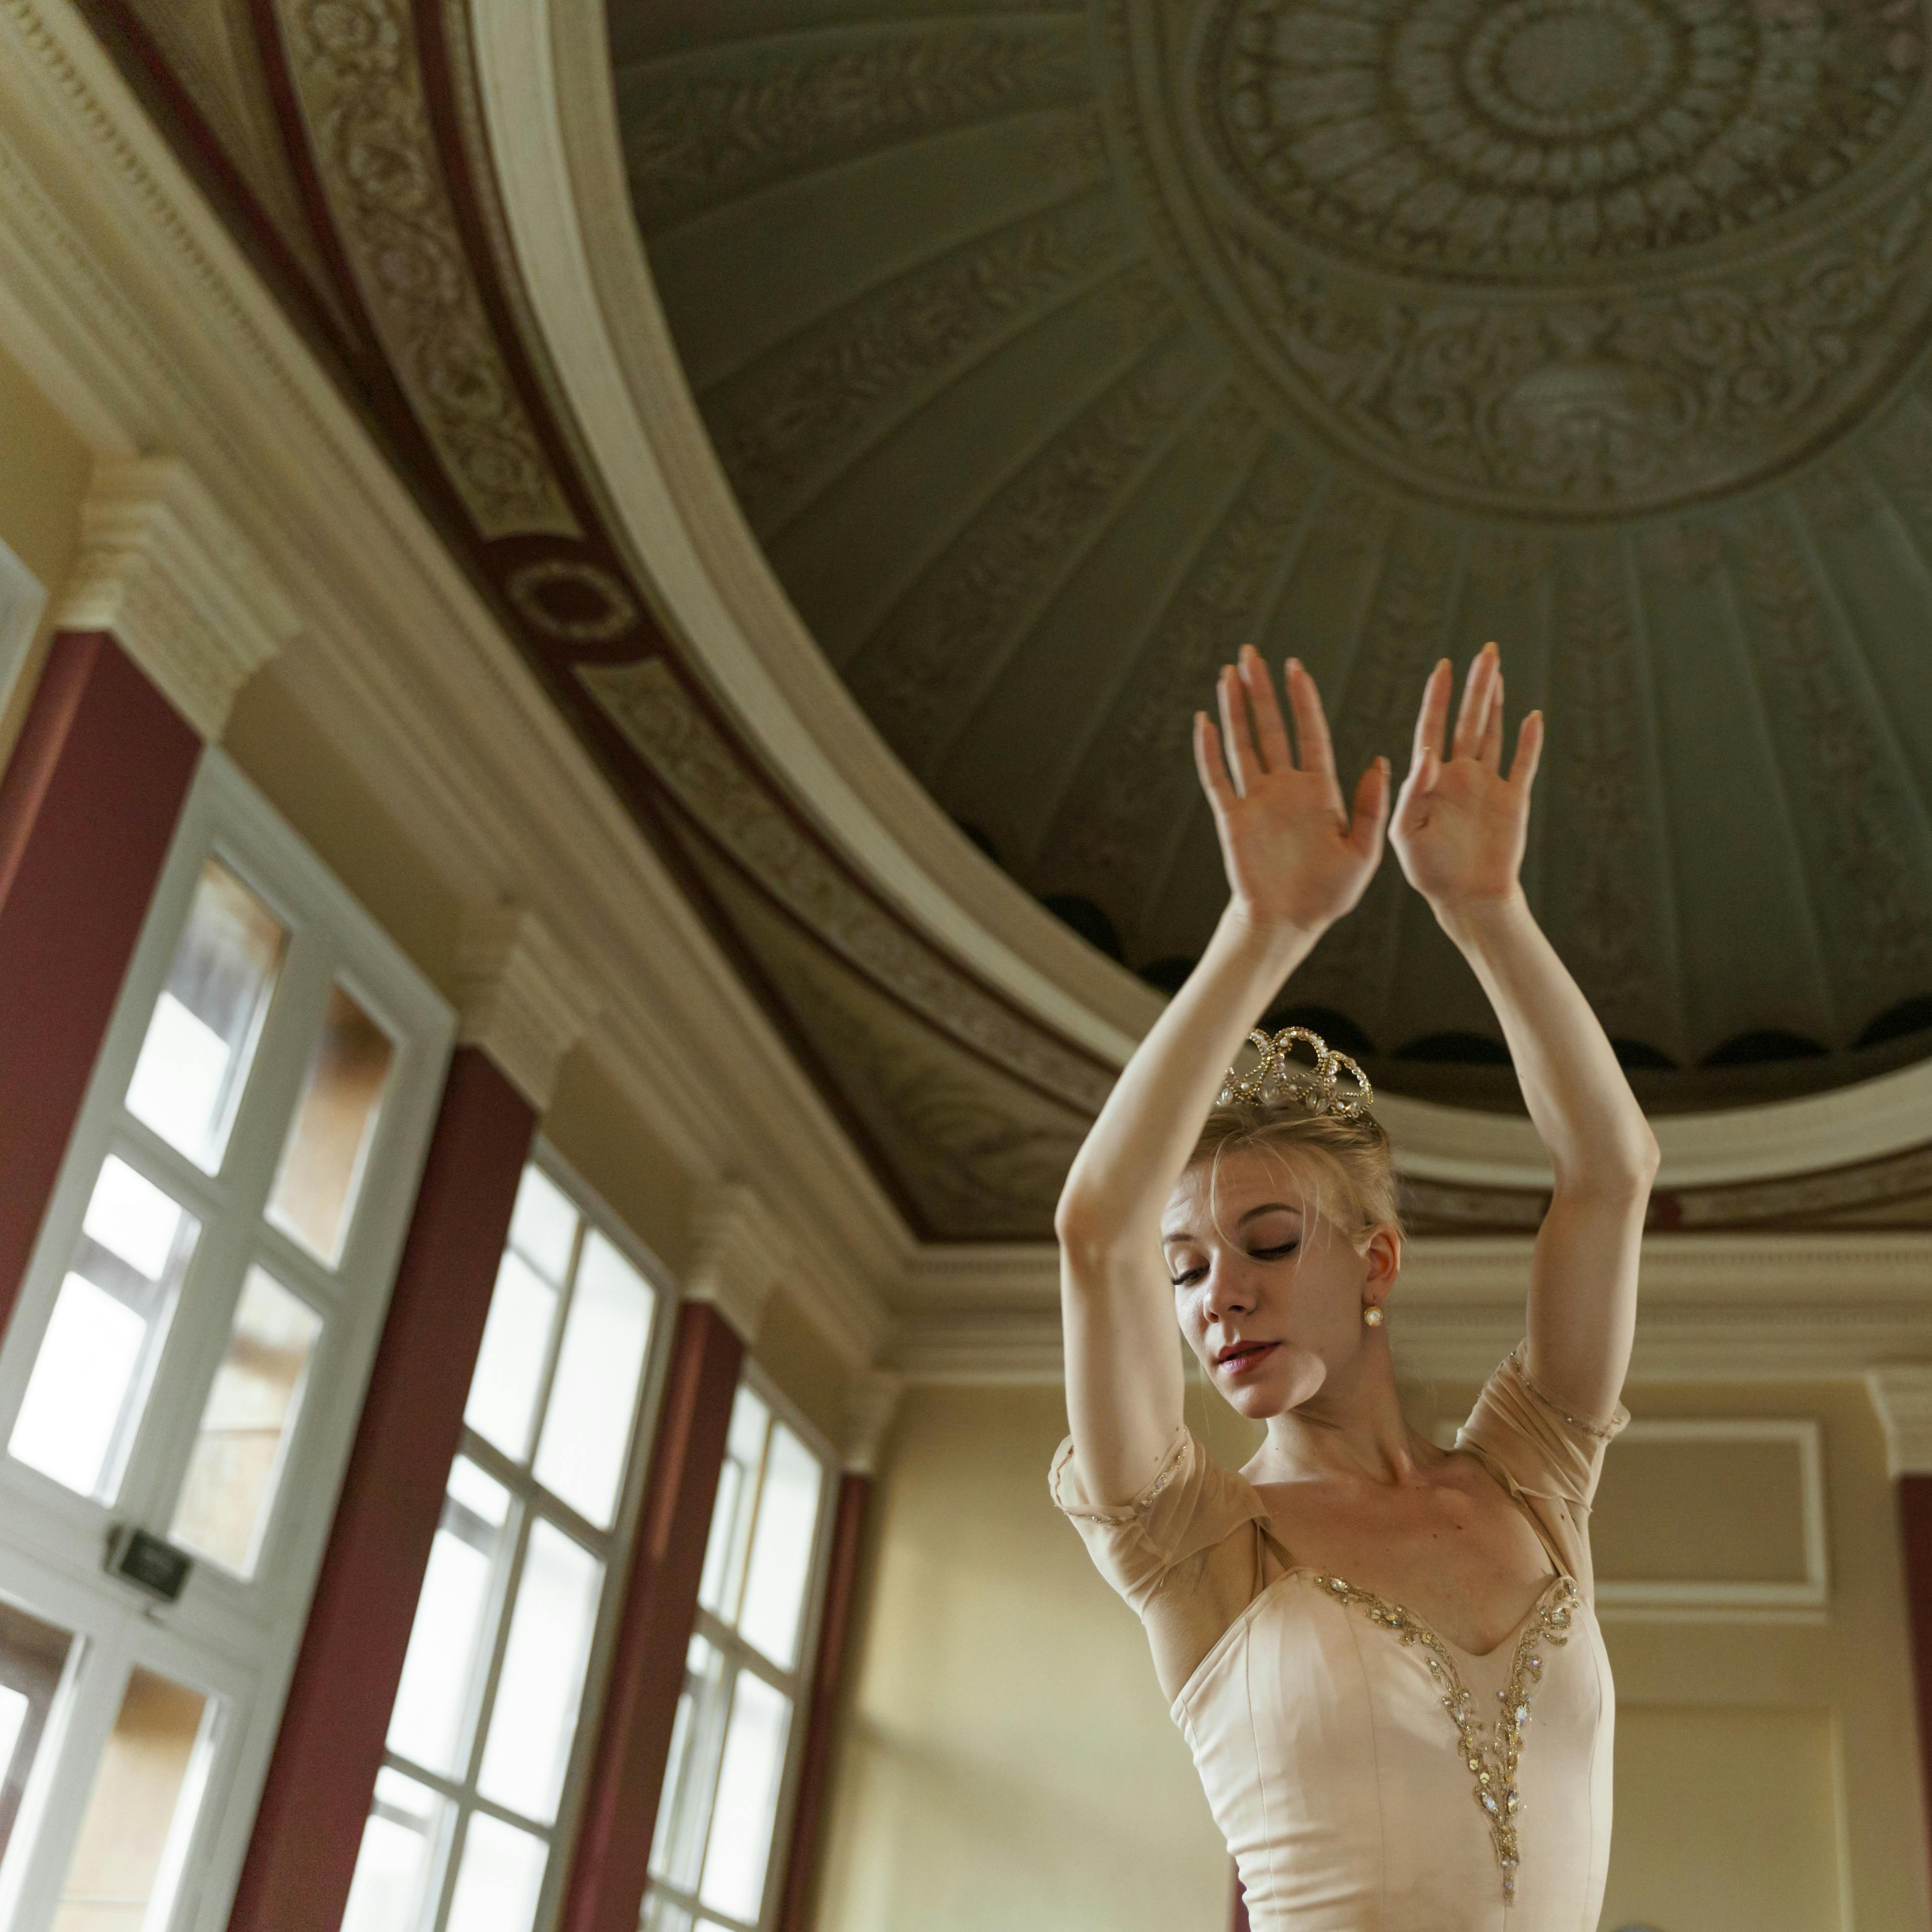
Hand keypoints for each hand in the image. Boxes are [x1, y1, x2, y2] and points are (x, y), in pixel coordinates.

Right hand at [1194, 647, 1389, 936]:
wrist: (1290, 923)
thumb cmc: (1329, 893)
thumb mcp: (1364, 850)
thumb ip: (1372, 807)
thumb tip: (1383, 762)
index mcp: (1319, 791)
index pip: (1310, 733)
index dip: (1302, 700)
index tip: (1296, 668)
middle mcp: (1285, 788)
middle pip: (1271, 728)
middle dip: (1261, 691)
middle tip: (1251, 654)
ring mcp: (1256, 801)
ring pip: (1242, 744)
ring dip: (1233, 710)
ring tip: (1227, 674)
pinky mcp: (1232, 819)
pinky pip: (1217, 778)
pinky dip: (1209, 751)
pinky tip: (1204, 721)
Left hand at [1390, 643, 1543, 914]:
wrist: (1465, 897)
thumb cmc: (1429, 870)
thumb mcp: (1406, 833)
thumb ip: (1413, 792)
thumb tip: (1425, 752)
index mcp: (1430, 779)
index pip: (1432, 727)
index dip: (1437, 697)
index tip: (1441, 666)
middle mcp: (1460, 774)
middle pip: (1469, 719)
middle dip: (1475, 685)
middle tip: (1484, 651)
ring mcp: (1488, 784)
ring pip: (1495, 732)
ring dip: (1497, 702)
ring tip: (1498, 670)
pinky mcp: (1512, 799)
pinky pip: (1523, 764)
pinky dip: (1529, 741)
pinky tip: (1532, 716)